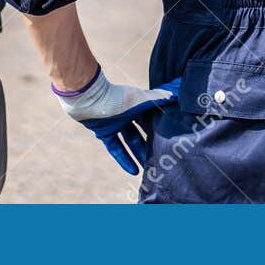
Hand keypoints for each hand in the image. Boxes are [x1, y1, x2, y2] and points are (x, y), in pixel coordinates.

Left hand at [54, 70, 179, 174]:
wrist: (88, 99)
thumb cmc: (116, 96)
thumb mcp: (140, 99)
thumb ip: (158, 98)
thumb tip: (177, 94)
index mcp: (137, 103)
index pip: (152, 117)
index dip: (161, 127)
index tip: (171, 137)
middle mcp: (128, 113)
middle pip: (142, 131)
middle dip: (151, 143)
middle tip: (162, 157)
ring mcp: (116, 124)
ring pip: (130, 142)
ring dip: (138, 154)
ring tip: (149, 168)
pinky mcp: (105, 133)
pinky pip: (116, 149)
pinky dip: (124, 159)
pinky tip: (133, 171)